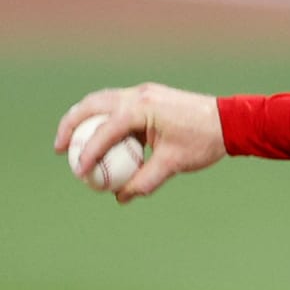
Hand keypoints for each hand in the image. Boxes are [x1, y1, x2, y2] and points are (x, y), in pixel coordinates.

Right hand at [54, 83, 225, 203]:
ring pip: (101, 101)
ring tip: (70, 142)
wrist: (230, 120)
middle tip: (60, 150)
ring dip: (83, 119)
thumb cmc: (204, 140)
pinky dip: (102, 118)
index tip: (80, 172)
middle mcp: (138, 94)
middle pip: (92, 105)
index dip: (88, 152)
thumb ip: (146, 180)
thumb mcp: (174, 164)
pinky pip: (116, 105)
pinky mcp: (148, 96)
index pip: (105, 129)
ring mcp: (143, 92)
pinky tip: (98, 138)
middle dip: (71, 126)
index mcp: (143, 107)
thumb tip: (121, 197)